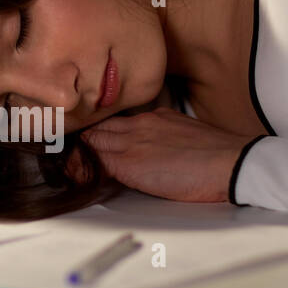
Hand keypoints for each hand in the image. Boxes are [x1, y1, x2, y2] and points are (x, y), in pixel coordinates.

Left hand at [75, 107, 255, 202]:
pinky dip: (80, 165)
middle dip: (80, 137)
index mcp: (156, 117)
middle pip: (99, 126)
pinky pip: (94, 159)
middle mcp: (140, 123)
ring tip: (56, 158)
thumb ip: (165, 141)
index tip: (85, 139)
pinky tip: (67, 170)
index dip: (99, 131)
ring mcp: (132, 140)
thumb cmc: (218, 157)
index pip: (117, 121)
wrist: (231, 162)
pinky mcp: (129, 161)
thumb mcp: (187, 139)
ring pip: (92, 140)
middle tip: (58, 144)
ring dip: (75, 150)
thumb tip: (154, 155)